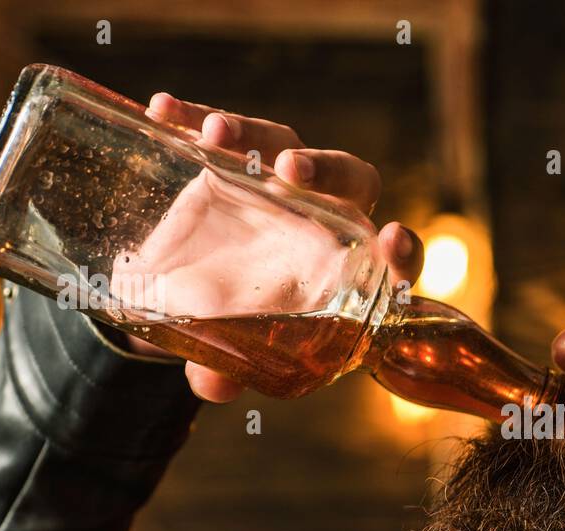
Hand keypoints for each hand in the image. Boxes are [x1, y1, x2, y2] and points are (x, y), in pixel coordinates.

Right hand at [126, 93, 424, 402]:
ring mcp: (277, 180)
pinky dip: (194, 117)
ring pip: (284, 144)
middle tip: (289, 173)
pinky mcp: (231, 159)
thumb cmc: (239, 320)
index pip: (394, 252)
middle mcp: (324, 214)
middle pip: (348, 179)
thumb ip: (232, 364)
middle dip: (326, 170)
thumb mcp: (235, 348)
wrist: (189, 290)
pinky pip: (220, 130)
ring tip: (217, 136)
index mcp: (348, 265)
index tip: (392, 242)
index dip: (402, 250)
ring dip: (252, 136)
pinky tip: (162, 111)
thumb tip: (216, 385)